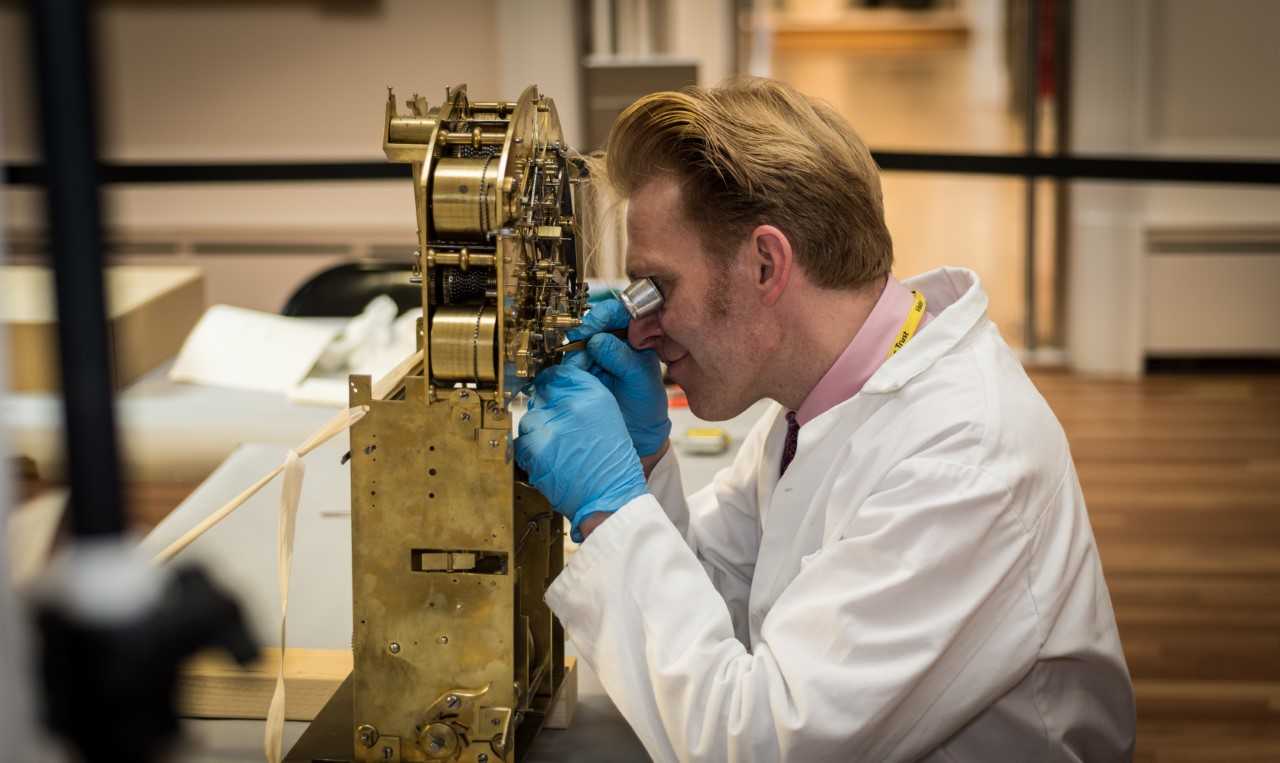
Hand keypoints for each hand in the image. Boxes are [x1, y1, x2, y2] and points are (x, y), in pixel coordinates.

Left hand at [515, 365, 646, 540]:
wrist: (610, 497)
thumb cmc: (612, 464)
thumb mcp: (608, 418)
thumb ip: (582, 398)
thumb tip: (558, 389)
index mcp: (593, 395)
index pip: (559, 373)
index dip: (553, 383)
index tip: (551, 391)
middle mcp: (571, 406)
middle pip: (542, 394)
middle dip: (546, 409)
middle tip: (556, 428)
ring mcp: (550, 426)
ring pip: (529, 418)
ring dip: (536, 432)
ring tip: (555, 448)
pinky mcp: (535, 448)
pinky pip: (520, 442)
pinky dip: (529, 452)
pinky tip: (547, 460)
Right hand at [565, 299, 670, 456]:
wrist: (638, 434)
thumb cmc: (647, 405)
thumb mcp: (641, 379)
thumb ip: (622, 358)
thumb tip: (598, 340)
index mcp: (637, 337)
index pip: (620, 313)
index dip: (605, 313)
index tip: (595, 323)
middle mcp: (615, 343)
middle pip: (595, 324)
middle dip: (586, 330)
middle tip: (579, 338)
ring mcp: (597, 357)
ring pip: (580, 342)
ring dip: (576, 349)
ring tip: (580, 362)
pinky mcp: (583, 372)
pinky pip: (572, 362)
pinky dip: (571, 364)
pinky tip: (575, 370)